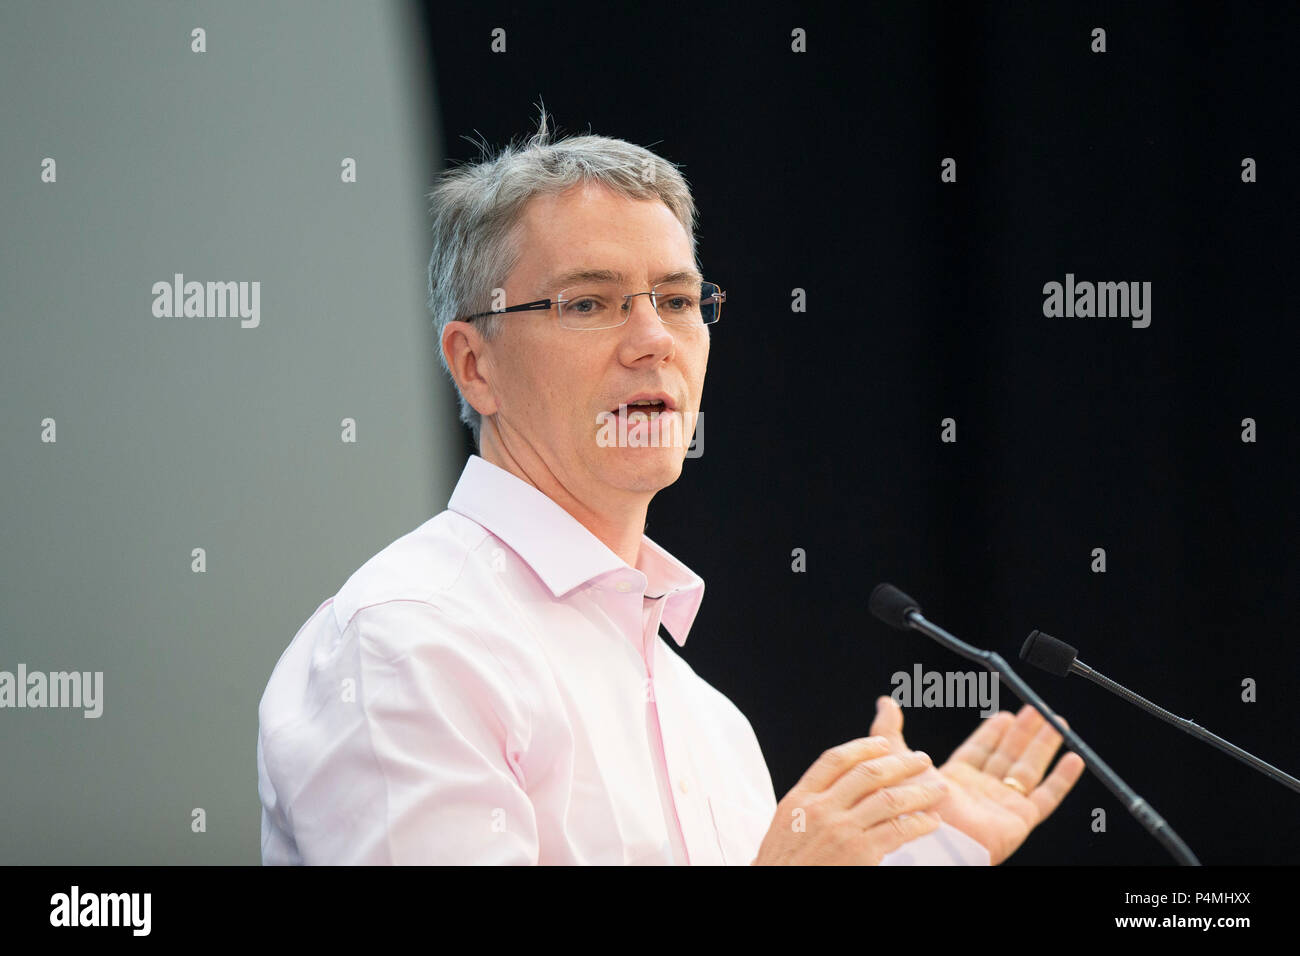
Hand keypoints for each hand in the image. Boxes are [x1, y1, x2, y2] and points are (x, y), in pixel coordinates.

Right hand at [751, 735, 950, 864]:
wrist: (776, 888)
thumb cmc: (783, 866)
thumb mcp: (787, 825)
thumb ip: (810, 805)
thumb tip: (838, 791)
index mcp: (799, 798)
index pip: (834, 760)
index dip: (862, 747)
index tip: (883, 743)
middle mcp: (820, 808)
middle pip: (867, 773)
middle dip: (900, 763)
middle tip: (923, 760)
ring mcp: (840, 830)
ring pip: (889, 799)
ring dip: (919, 792)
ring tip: (938, 790)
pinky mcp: (860, 853)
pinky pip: (898, 830)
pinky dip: (919, 823)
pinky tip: (931, 821)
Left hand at [870, 695, 1085, 863]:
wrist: (929, 840)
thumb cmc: (908, 805)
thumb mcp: (897, 759)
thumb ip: (891, 730)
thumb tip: (885, 702)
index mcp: (954, 780)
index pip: (979, 750)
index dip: (993, 732)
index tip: (1006, 714)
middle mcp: (981, 792)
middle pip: (1008, 755)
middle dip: (1024, 732)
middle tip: (1038, 710)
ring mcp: (1002, 805)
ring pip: (1029, 769)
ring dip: (1044, 745)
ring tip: (1056, 722)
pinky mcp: (1020, 820)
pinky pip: (1047, 796)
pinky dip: (1062, 778)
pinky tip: (1074, 759)